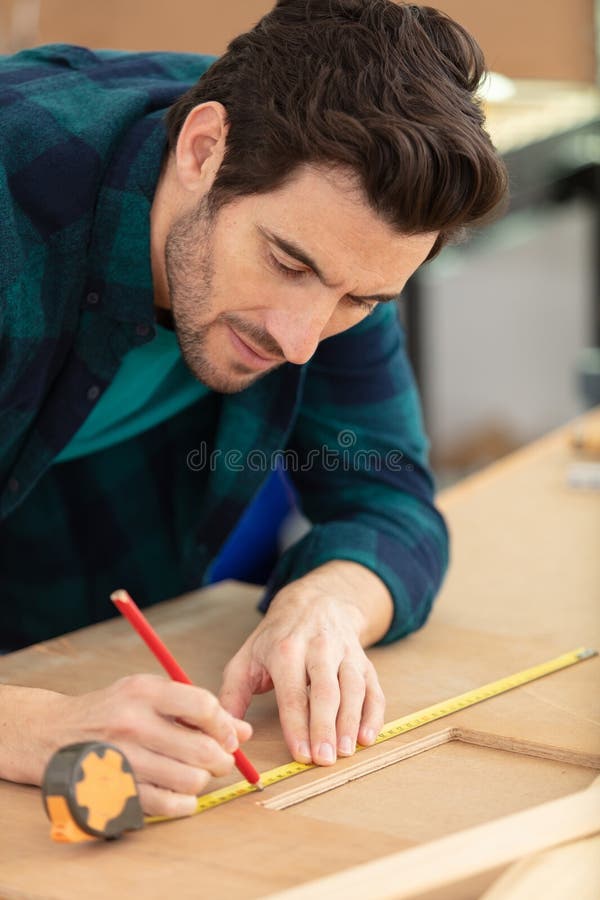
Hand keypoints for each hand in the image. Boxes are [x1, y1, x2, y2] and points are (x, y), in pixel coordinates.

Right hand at [0, 676, 251, 816]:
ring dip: (202, 781)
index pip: (202, 705)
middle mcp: (134, 723)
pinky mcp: (115, 789)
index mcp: (144, 692)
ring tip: (195, 774)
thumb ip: (196, 708)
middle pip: (202, 749)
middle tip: (219, 760)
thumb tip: (243, 731)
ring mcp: (124, 759)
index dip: (225, 724)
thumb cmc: (112, 710)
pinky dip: (184, 803)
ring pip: (191, 780)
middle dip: (221, 758)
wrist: (52, 733)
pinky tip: (182, 794)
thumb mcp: (148, 693)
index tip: (228, 735)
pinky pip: (167, 805)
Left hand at [219, 561, 389, 765]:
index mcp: (286, 650)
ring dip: (351, 722)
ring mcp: (345, 654)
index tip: (300, 755)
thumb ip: (233, 695)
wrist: (315, 602)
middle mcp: (319, 649)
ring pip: (352, 688)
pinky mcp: (363, 661)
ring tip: (346, 751)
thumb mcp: (247, 658)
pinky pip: (373, 688)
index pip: (292, 693)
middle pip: (325, 691)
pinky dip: (373, 714)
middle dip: (325, 727)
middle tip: (325, 759)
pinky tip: (367, 737)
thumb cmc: (276, 638)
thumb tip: (226, 733)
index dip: (297, 725)